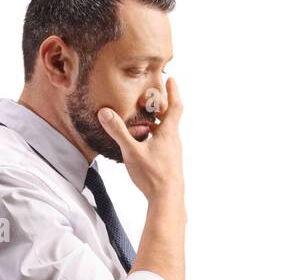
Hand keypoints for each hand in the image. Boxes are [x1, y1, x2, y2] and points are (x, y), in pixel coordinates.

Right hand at [97, 77, 183, 201]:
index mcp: (168, 133)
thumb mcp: (132, 151)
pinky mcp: (169, 163)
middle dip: (160, 106)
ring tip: (143, 119)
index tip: (171, 79)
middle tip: (150, 98)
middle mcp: (173, 140)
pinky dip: (155, 137)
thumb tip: (105, 112)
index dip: (174, 91)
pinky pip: (163, 143)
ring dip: (157, 123)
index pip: (175, 106)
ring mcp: (172, 152)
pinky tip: (143, 143)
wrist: (167, 200)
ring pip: (166, 131)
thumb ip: (118, 131)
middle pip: (170, 117)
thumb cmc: (152, 176)